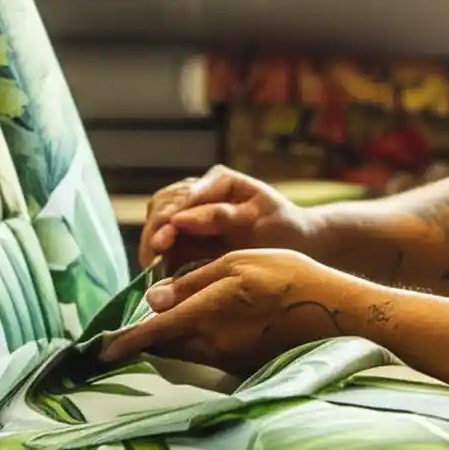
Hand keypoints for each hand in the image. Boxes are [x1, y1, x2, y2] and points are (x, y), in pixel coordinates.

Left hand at [101, 249, 354, 374]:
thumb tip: (153, 301)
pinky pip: (208, 355)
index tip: (101, 352)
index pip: (154, 333)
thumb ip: (192, 283)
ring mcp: (230, 357)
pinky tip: (201, 328)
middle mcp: (213, 342)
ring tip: (162, 325)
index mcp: (206, 313)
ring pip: (186, 351)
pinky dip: (195, 344)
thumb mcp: (235, 264)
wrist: (334, 309)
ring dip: (170, 342)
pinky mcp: (244, 363)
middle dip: (146, 340)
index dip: (125, 342)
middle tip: (129, 330)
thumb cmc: (285, 275)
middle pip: (166, 346)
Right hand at [138, 165, 317, 270]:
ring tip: (150, 266)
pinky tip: (156, 268)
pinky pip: (164, 235)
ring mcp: (192, 206)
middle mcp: (201, 188)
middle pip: (162, 205)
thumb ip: (220, 216)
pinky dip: (157, 250)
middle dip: (154, 232)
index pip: (183, 197)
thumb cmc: (283, 228)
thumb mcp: (259, 219)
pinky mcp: (188, 228)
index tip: (161, 244)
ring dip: (151, 240)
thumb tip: (179, 220)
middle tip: (150, 261)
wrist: (298, 242)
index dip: (168, 220)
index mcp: (220, 181)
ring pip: (157, 216)